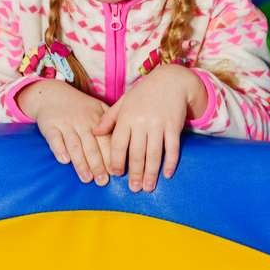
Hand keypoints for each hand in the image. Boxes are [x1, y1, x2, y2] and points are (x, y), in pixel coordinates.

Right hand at [19, 79, 112, 185]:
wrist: (52, 95)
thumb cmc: (79, 107)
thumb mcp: (98, 108)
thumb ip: (111, 124)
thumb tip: (125, 145)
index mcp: (96, 120)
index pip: (106, 141)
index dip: (111, 157)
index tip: (116, 173)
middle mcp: (82, 123)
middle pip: (91, 146)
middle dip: (98, 165)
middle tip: (102, 182)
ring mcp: (65, 124)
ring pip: (74, 146)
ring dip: (81, 163)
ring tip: (86, 179)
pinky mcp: (50, 126)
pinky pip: (55, 139)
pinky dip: (59, 149)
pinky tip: (64, 160)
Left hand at [93, 65, 204, 192]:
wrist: (170, 81)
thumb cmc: (143, 93)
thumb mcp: (123, 102)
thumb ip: (109, 118)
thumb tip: (95, 132)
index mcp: (126, 117)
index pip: (118, 143)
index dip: (116, 160)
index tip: (116, 174)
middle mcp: (141, 122)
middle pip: (137, 153)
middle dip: (135, 173)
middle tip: (134, 189)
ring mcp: (159, 124)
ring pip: (154, 153)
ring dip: (151, 173)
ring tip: (148, 187)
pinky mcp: (174, 126)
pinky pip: (172, 148)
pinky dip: (170, 162)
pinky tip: (167, 174)